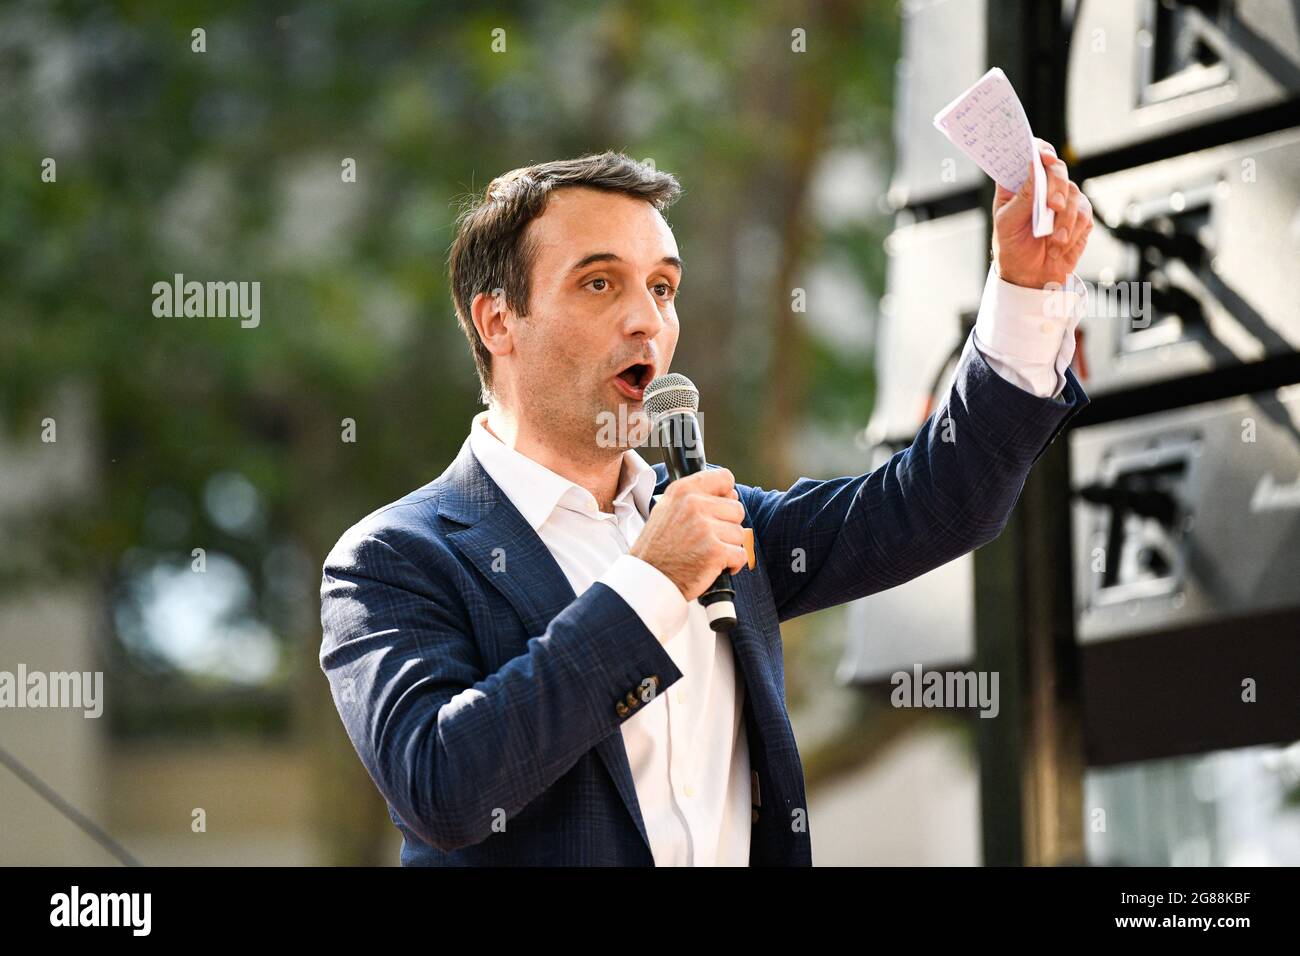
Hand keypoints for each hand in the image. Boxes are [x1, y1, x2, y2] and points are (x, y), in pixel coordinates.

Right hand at [630, 467, 748, 601]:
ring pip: (740, 533)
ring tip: (706, 553)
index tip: (718, 509)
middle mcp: (694, 505)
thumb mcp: (667, 509)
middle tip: (706, 539)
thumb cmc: (658, 547)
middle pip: (737, 509)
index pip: (725, 478)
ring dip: (728, 547)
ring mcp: (705, 528)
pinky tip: (713, 566)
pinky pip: (741, 554)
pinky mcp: (715, 552)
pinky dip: (732, 564)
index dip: (726, 495)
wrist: (648, 579)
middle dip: (727, 526)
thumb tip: (732, 495)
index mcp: (683, 490)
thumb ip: (696, 497)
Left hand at [992, 138, 1092, 288]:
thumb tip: (1032, 166)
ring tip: (1052, 241)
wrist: (1029, 276)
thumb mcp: (1008, 223)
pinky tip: (1058, 246)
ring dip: (1063, 219)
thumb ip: (1021, 196)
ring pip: (1074, 193)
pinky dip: (1071, 231)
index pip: (1031, 154)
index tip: (1044, 158)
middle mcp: (1042, 186)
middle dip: (1056, 187)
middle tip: (1053, 207)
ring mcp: (1063, 199)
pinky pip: (1084, 215)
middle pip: (1057, 169)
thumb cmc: (1012, 246)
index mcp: (1019, 183)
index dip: (1039, 150)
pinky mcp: (1080, 216)